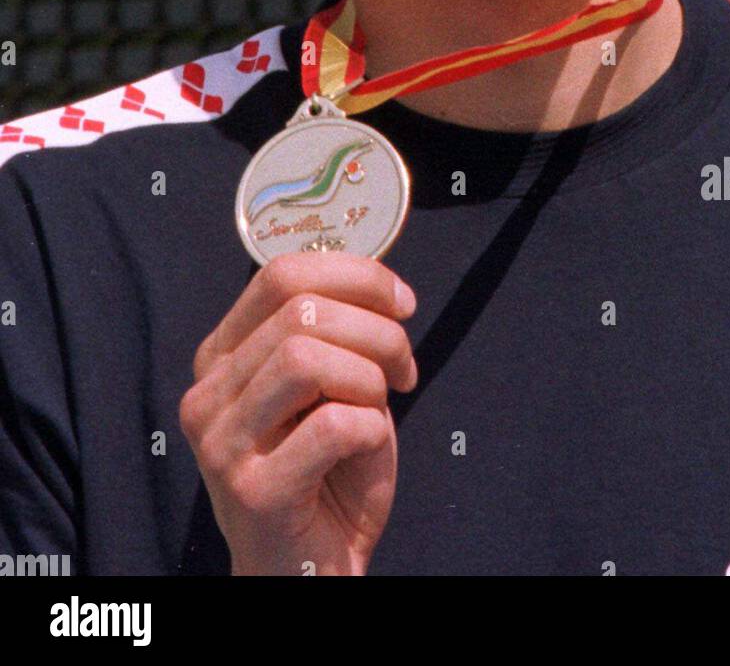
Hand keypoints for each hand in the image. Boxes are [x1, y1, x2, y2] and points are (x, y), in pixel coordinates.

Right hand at [179, 251, 417, 575]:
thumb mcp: (327, 388)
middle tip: (404, 369)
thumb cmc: (327, 474)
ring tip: (383, 408)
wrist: (309, 572)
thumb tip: (378, 285)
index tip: (402, 304)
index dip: (356, 276)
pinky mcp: (252, 491)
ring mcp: (222, 443)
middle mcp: (208, 394)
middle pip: (301, 311)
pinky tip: (366, 450)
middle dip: (377, 331)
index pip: (280, 274)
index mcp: (222, 357)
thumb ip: (333, 335)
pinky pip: (333, 424)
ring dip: (370, 376)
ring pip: (307, 357)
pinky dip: (372, 429)